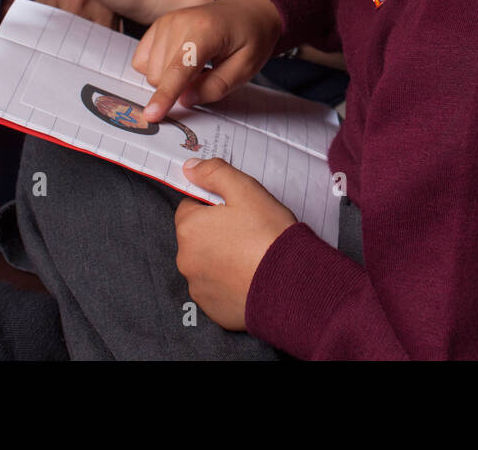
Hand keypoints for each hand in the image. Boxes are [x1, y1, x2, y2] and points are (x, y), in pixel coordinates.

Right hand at [131, 0, 282, 120]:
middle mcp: (178, 23)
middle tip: (206, 73)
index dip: (165, 96)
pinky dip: (158, 68)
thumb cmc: (249, 38)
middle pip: (161, 76)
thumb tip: (184, 100)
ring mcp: (164, 22)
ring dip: (170, 78)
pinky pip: (142, 61)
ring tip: (197, 65)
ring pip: (150, 72)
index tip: (152, 115)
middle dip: (179, 87)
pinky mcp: (156, 26)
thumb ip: (215, 87)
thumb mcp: (245, 68)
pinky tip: (180, 61)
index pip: (179, 70)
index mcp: (204, 31)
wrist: (246, 11)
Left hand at [174, 158, 297, 330]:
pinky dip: (229, 283)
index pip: (190, 207)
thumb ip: (214, 173)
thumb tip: (190, 168)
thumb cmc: (268, 236)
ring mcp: (199, 287)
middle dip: (216, 232)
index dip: (214, 206)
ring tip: (252, 256)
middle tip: (248, 232)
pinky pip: (216, 289)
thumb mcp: (245, 191)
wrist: (291, 283)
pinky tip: (250, 276)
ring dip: (222, 259)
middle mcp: (186, 260)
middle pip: (197, 237)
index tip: (236, 211)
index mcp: (189, 228)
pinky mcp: (213, 309)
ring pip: (206, 263)